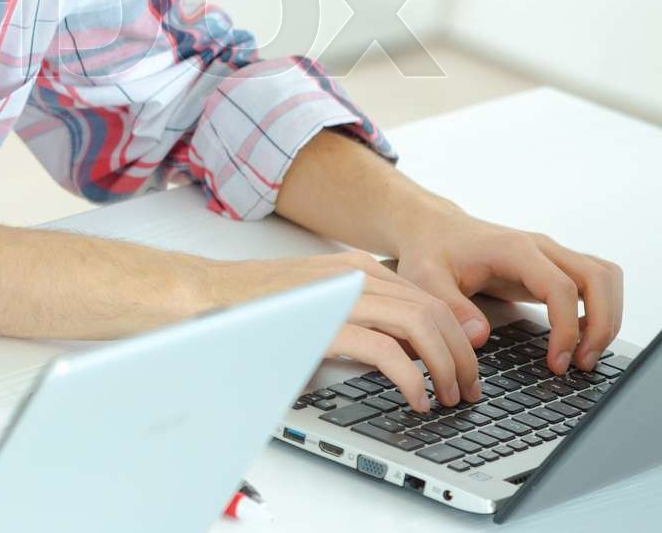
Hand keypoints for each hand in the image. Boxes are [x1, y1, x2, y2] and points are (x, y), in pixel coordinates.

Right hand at [210, 251, 481, 410]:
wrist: (200, 295)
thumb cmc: (249, 306)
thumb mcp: (314, 305)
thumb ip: (353, 317)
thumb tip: (396, 353)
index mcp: (353, 269)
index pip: (428, 297)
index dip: (458, 336)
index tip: (463, 367)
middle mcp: (353, 275)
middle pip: (436, 310)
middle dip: (463, 355)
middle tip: (467, 389)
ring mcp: (339, 296)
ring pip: (421, 325)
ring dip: (445, 366)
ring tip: (447, 396)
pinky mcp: (324, 324)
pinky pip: (387, 352)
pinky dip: (411, 379)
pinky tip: (414, 398)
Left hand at [391, 206, 624, 376]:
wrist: (433, 229)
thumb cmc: (430, 251)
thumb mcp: (426, 279)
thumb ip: (451, 307)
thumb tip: (480, 338)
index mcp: (514, 249)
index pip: (561, 287)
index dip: (567, 328)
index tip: (556, 362)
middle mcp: (540, 247)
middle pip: (598, 278)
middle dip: (601, 324)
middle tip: (581, 363)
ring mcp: (550, 254)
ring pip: (604, 277)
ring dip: (607, 316)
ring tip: (585, 355)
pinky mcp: (552, 266)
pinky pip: (594, 282)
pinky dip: (600, 308)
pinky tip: (581, 337)